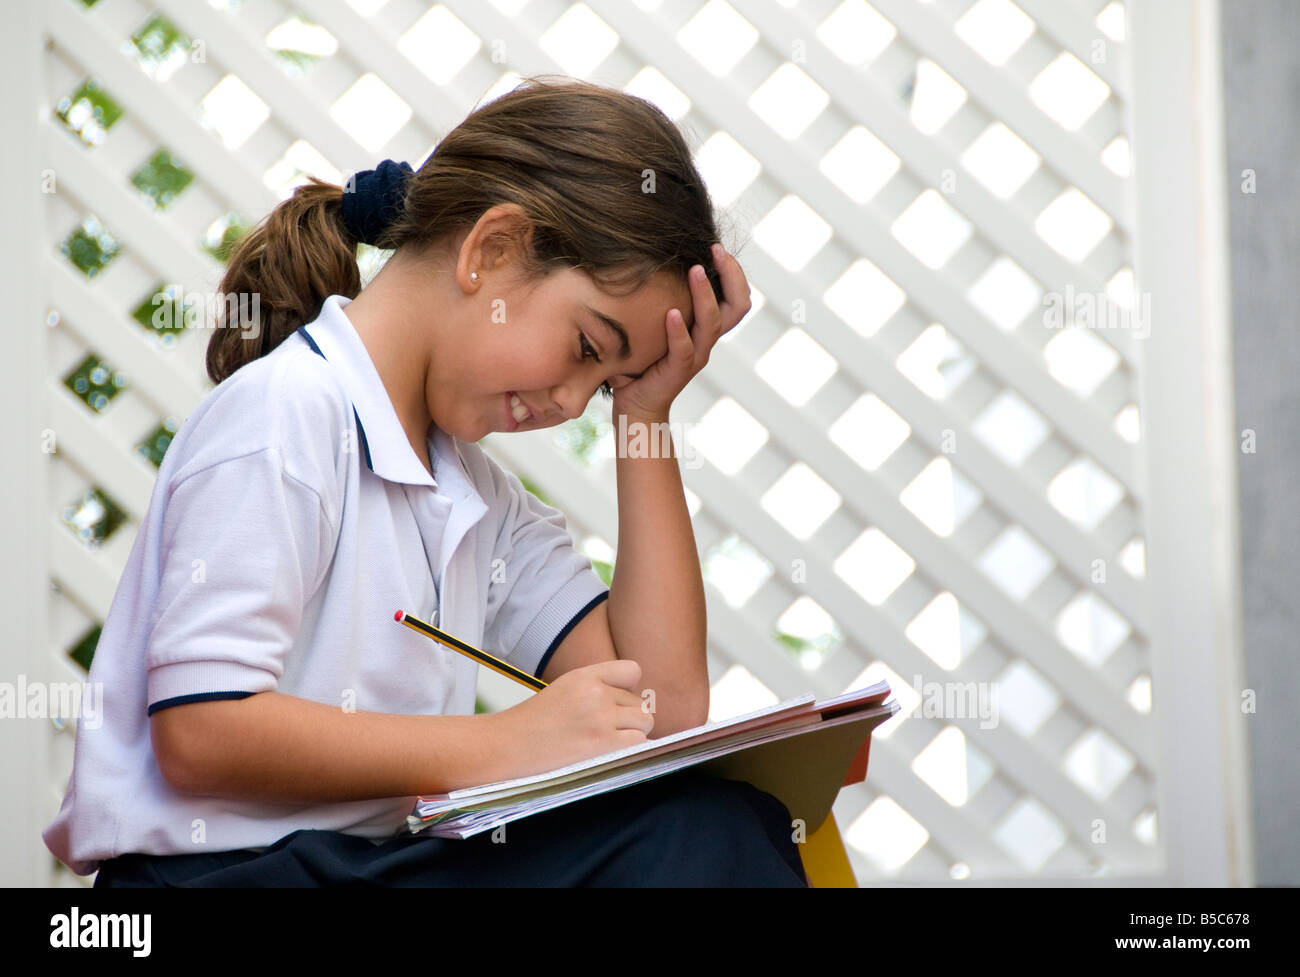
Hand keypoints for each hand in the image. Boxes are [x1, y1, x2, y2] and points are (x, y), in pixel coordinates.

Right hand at [493, 659, 652, 778]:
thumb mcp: (563, 691)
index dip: (629, 690)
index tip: (617, 706)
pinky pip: (640, 743)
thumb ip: (595, 691)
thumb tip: (634, 704)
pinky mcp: (604, 744)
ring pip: (645, 722)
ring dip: (633, 735)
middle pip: (640, 702)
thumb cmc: (531, 726)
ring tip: (607, 745)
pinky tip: (610, 757)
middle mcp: (596, 693)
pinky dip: (631, 751)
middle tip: (604, 733)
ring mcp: (601, 718)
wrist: (506, 747)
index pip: (632, 671)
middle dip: (628, 718)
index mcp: (584, 676)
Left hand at [611, 242, 752, 419]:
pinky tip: (671, 312)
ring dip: (705, 294)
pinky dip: (678, 331)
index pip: (735, 296)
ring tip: (696, 270)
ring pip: (713, 323)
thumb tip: (633, 258)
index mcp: (704, 327)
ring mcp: (695, 356)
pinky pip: (684, 349)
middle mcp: (706, 340)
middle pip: (738, 306)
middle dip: (731, 275)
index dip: (733, 271)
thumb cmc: (640, 360)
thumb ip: (652, 299)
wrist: (635, 405)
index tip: (715, 246)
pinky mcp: (678, 371)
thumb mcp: (651, 324)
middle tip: (716, 250)